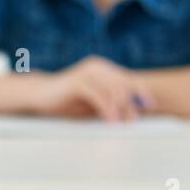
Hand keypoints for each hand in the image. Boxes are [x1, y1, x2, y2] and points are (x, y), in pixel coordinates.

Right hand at [31, 55, 153, 120]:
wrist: (39, 95)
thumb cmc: (67, 99)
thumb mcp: (92, 100)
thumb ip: (110, 101)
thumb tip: (132, 111)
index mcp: (103, 68)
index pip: (128, 78)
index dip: (141, 91)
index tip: (150, 106)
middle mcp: (97, 67)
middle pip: (123, 84)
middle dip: (131, 103)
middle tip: (133, 120)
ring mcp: (86, 73)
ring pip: (113, 90)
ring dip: (121, 108)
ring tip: (123, 123)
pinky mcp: (77, 82)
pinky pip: (98, 96)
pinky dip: (107, 109)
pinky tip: (110, 120)